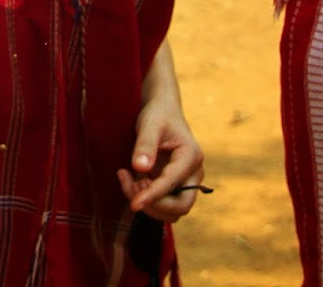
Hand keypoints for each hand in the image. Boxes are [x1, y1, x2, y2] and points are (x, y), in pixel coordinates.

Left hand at [117, 96, 205, 222]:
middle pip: (181, 207)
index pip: (172, 184)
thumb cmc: (158, 115)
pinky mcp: (175, 187)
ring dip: (149, 204)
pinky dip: (147, 199)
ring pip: (172, 211)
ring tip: (129, 180)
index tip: (133, 203)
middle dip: (154, 205)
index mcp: (190, 157)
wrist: (164, 112)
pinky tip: (132, 181)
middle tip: (130, 185)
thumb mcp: (149, 123)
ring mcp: (186, 182)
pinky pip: (163, 204)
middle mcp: (193, 174)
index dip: (153, 195)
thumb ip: (145, 144)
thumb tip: (140, 167)